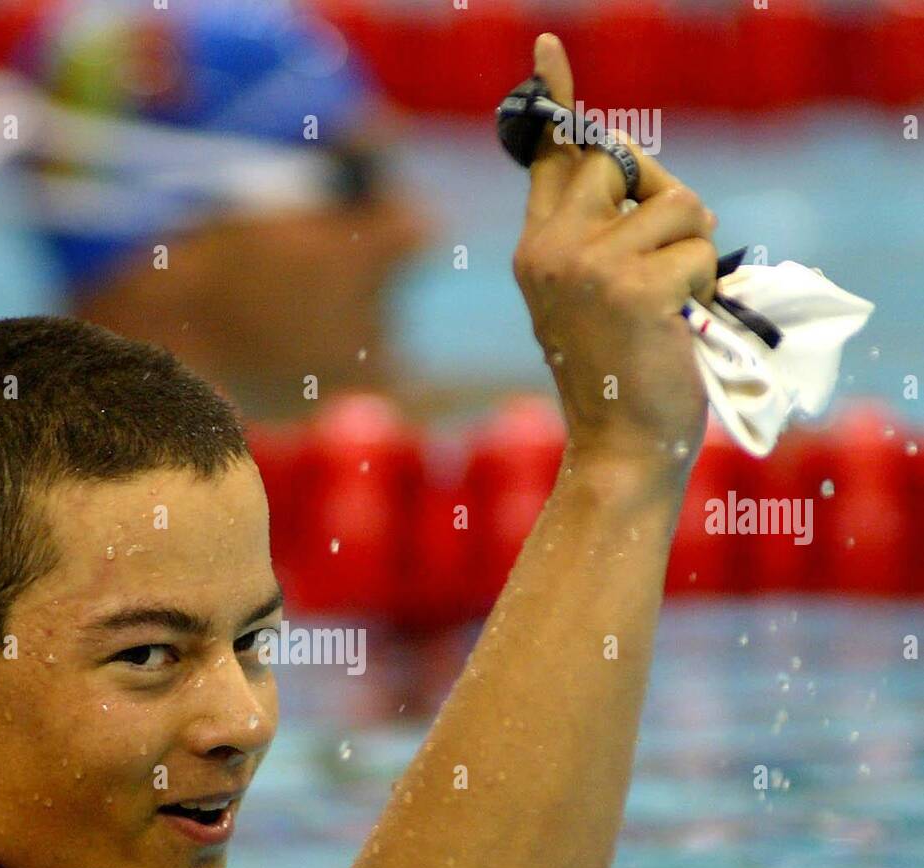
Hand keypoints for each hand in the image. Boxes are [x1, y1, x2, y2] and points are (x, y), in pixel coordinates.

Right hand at [512, 34, 717, 470]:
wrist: (619, 449)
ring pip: (677, 205)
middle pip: (625, 164)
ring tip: (669, 308)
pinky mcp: (634, 290)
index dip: (558, 101)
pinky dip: (704, 289)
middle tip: (661, 266)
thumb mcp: (594, 297)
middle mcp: (551, 251)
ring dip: (693, 251)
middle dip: (662, 203)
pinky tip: (677, 328)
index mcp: (535, 251)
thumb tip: (638, 169)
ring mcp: (589, 269)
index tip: (549, 46)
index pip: (554, 158)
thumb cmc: (616, 376)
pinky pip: (698, 251)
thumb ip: (600, 235)